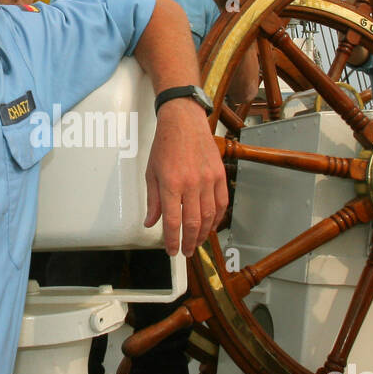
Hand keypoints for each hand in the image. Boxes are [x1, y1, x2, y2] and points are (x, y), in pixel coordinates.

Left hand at [143, 99, 227, 255]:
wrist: (184, 122)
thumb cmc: (165, 146)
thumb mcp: (151, 173)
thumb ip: (153, 201)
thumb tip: (151, 223)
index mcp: (171, 184)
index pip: (173, 221)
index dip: (173, 240)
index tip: (172, 251)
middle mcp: (191, 184)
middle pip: (194, 223)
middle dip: (190, 242)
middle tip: (186, 252)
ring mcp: (208, 179)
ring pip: (210, 216)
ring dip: (204, 233)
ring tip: (197, 242)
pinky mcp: (219, 174)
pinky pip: (221, 203)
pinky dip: (217, 218)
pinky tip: (211, 226)